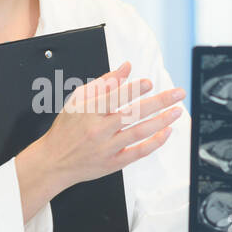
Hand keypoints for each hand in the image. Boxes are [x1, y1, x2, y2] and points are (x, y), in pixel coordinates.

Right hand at [14, 61, 184, 221]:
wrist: (53, 162)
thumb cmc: (66, 129)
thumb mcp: (78, 101)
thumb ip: (104, 83)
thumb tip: (126, 68)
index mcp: (88, 111)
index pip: (114, 97)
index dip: (133, 89)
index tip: (150, 83)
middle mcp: (98, 130)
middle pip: (133, 114)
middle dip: (159, 102)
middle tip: (178, 93)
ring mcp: (106, 148)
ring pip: (139, 132)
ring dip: (161, 120)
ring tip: (177, 110)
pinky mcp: (112, 163)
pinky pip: (138, 152)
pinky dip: (154, 142)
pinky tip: (166, 131)